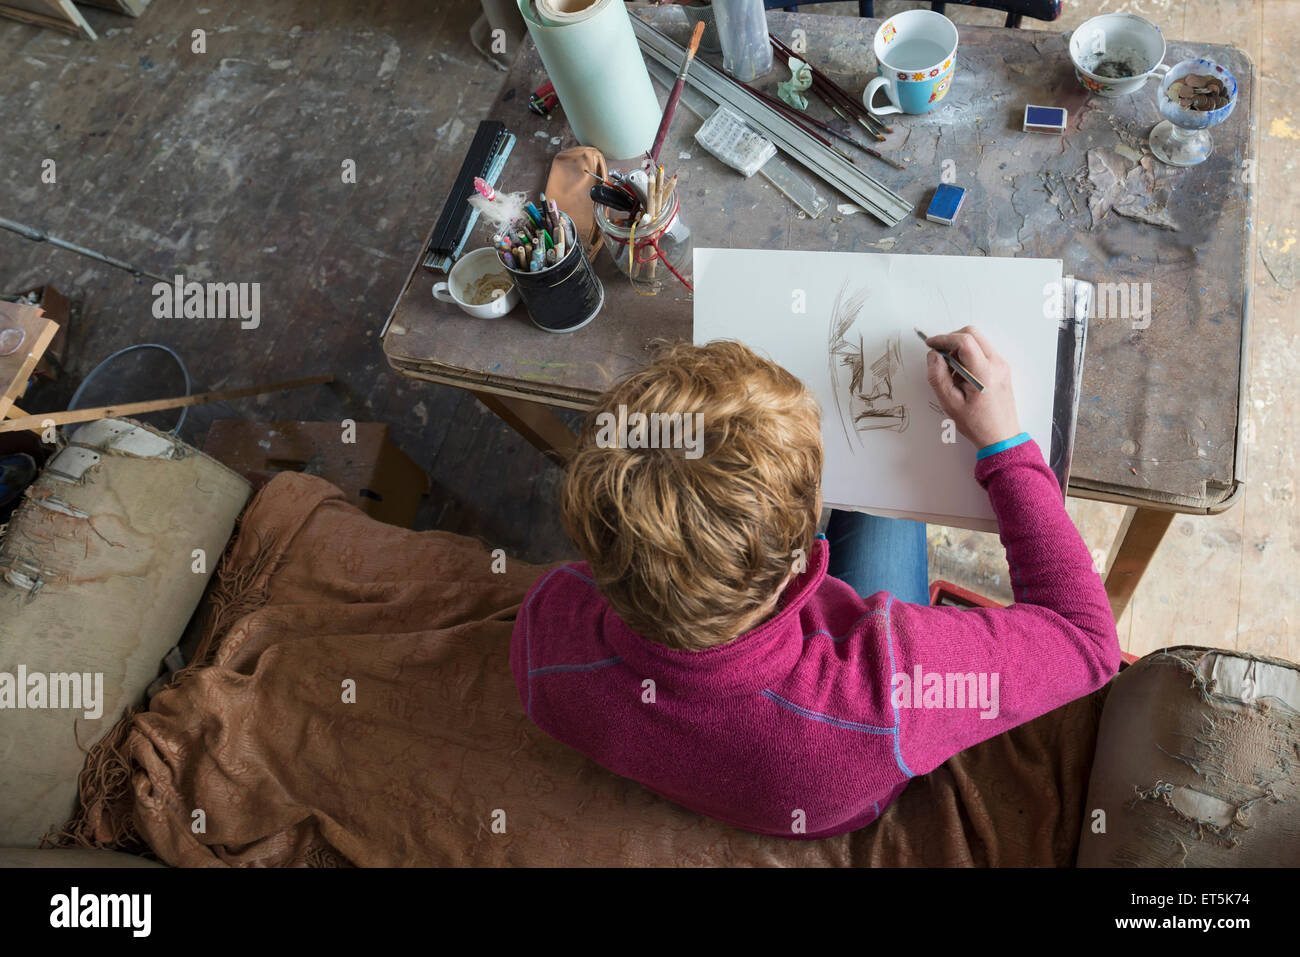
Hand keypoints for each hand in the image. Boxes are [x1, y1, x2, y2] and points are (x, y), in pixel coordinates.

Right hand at [924, 326, 1021, 449]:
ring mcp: (1001, 365)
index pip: (963, 341)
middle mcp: (996, 364)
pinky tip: (962, 375)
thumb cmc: (977, 424)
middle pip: (972, 334)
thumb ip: (938, 376)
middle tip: (939, 355)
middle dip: (951, 340)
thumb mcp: (950, 403)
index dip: (943, 339)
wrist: (1001, 436)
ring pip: (978, 341)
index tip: (931, 344)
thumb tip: (933, 356)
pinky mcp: (1001, 368)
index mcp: (984, 372)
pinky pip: (983, 351)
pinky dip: (969, 355)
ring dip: (960, 348)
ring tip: (951, 372)